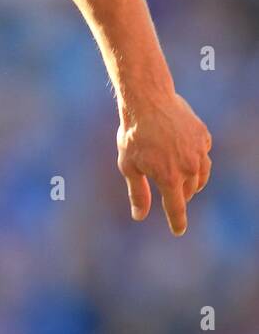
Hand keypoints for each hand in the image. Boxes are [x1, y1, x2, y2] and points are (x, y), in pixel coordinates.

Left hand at [117, 91, 211, 235]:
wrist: (148, 101)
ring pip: (201, 176)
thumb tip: (139, 216)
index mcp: (169, 177)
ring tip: (180, 178)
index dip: (177, 221)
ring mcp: (199, 151)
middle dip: (179, 195)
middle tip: (169, 191)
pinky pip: (203, 155)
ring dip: (192, 181)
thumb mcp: (129, 166)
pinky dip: (195, 159)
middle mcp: (189, 167)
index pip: (177, 208)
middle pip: (189, 192)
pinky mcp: (204, 137)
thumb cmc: (133, 134)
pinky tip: (183, 153)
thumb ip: (138, 192)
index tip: (178, 231)